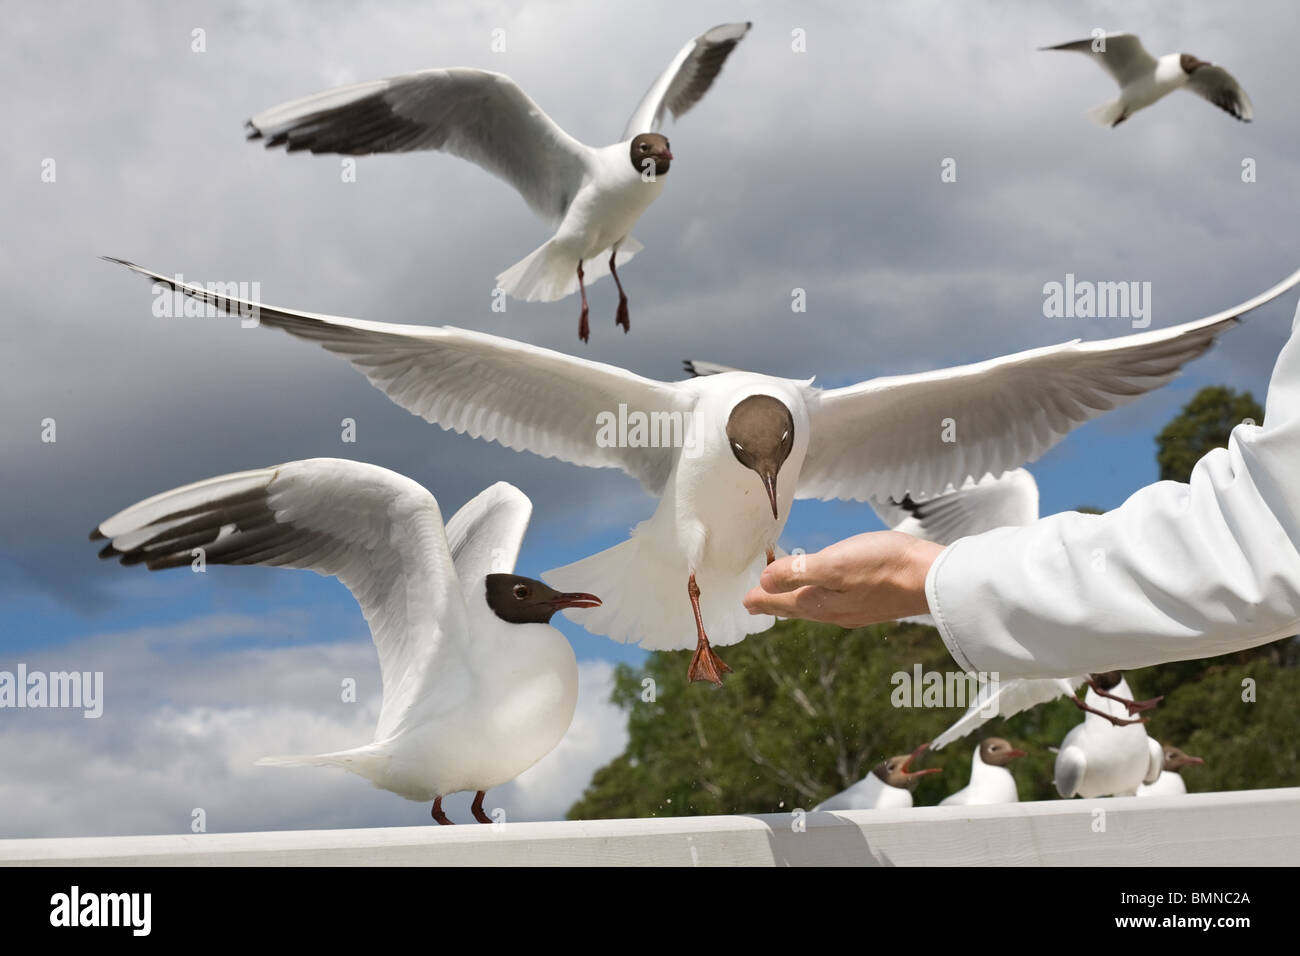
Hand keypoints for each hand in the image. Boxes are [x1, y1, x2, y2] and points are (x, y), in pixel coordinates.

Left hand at [743, 531, 943, 627]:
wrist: (933, 579)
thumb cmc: (884, 567)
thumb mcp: (835, 564)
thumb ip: (798, 572)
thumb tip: (763, 581)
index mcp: (821, 603)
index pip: (782, 601)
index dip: (761, 598)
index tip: (744, 600)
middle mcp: (835, 612)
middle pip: (796, 608)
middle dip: (774, 604)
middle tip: (756, 603)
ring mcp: (856, 610)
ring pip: (816, 607)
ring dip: (795, 602)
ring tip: (785, 600)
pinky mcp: (874, 603)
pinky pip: (835, 603)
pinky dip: (820, 597)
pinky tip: (828, 593)